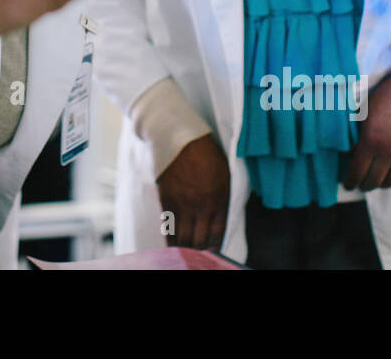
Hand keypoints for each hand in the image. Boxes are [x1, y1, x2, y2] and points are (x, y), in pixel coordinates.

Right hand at [156, 134, 229, 249]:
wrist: (178, 136)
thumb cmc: (205, 151)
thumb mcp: (224, 173)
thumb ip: (224, 196)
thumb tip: (222, 215)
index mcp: (219, 198)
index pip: (217, 234)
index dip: (214, 247)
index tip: (212, 252)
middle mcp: (201, 206)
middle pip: (199, 240)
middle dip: (199, 251)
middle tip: (198, 254)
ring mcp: (182, 204)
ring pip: (182, 237)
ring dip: (184, 248)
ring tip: (185, 253)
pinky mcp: (166, 200)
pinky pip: (168, 226)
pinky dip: (170, 239)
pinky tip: (171, 245)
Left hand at [341, 67, 390, 190]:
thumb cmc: (386, 94)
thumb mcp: (363, 111)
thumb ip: (354, 132)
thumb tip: (346, 148)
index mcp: (372, 141)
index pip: (357, 171)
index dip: (350, 180)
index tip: (348, 183)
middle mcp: (390, 152)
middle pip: (374, 181)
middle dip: (364, 184)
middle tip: (359, 184)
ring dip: (382, 184)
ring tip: (376, 181)